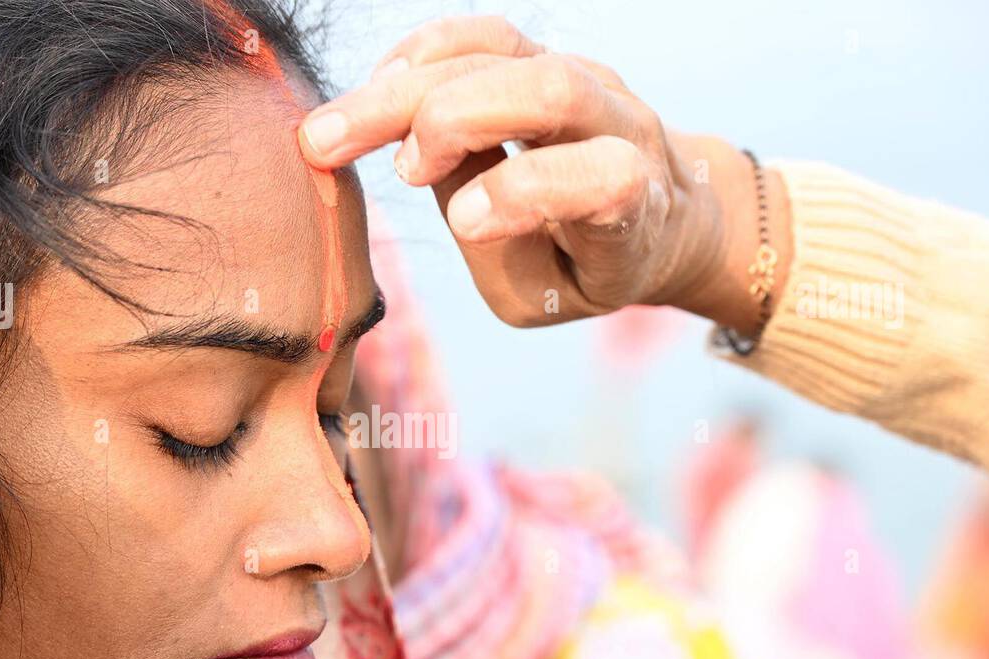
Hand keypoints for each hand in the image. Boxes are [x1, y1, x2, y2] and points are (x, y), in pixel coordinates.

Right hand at [299, 16, 777, 334]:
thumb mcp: (547, 294)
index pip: (602, 178)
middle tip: (345, 157)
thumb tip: (440, 173)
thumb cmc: (589, 266)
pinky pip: (484, 35)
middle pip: (544, 91)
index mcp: (637, 205)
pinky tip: (372, 92)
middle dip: (441, 117)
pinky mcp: (548, 56)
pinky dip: (420, 57)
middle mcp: (622, 126)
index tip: (463, 223)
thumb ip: (500, 247)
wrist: (658, 210)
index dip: (528, 192)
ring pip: (501, 54)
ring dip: (404, 87)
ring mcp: (587, 80)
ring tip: (330, 134)